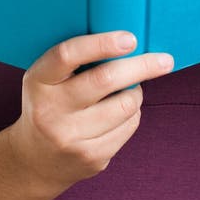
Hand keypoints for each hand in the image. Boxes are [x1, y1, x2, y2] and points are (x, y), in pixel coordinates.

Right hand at [7, 31, 174, 194]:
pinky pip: (129, 126)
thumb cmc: (51, 104)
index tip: (130, 39)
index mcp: (38, 81)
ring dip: (136, 92)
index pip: (68, 55)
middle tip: (165, 60)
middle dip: (142, 66)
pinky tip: (122, 113)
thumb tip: (129, 42)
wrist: (34, 160)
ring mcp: (70, 137)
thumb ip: (76, 61)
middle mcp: (50, 110)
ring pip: (125, 105)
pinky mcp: (90, 157)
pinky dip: (133, 114)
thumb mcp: (48, 79)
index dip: (101, 43)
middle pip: (105, 80)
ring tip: (130, 90)